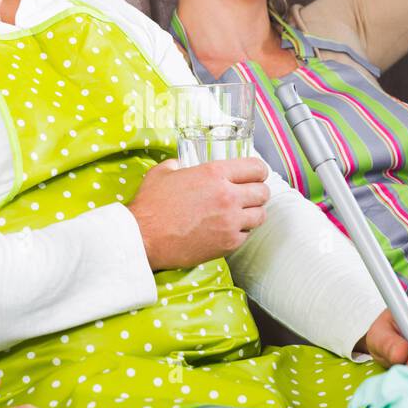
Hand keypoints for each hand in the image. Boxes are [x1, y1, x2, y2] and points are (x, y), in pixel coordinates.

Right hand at [126, 156, 270, 269]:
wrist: (143, 238)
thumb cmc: (150, 206)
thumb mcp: (162, 173)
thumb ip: (177, 164)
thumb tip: (180, 164)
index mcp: (214, 173)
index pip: (256, 168)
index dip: (258, 171)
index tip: (255, 175)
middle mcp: (227, 195)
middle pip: (263, 192)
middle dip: (257, 192)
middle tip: (248, 196)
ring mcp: (230, 221)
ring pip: (260, 215)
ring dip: (252, 213)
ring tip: (240, 214)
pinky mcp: (228, 243)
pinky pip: (247, 235)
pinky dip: (241, 232)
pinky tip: (228, 229)